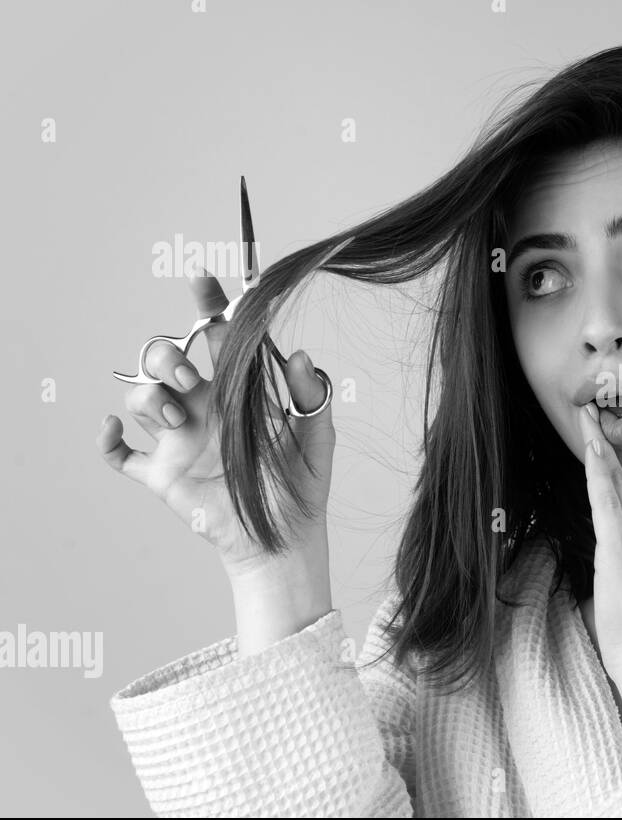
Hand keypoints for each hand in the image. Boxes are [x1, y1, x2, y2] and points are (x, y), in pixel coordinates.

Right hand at [97, 268, 335, 569]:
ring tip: (177, 420)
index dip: (209, 307)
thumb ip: (310, 395)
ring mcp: (179, 441)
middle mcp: (204, 410)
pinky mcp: (162, 476)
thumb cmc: (302, 489)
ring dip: (147, 397)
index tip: (202, 279)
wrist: (283, 541)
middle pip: (164, 360)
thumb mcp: (315, 438)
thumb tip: (300, 354)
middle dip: (166, 356)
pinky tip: (114, 431)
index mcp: (238, 395)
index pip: (219, 340)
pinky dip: (107, 440)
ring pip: (139, 397)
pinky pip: (120, 455)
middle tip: (189, 377)